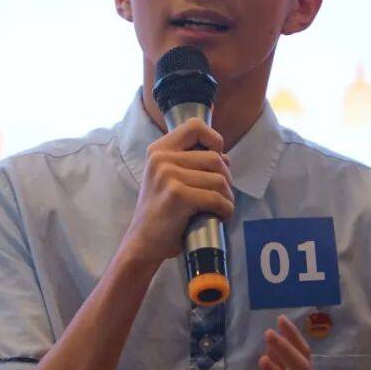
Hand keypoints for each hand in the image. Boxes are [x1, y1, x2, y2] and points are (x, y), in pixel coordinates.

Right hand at [121, 118, 233, 263]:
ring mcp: (168, 175)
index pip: (195, 126)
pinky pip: (216, 198)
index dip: (214, 139)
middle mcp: (161, 159)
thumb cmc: (161, 212)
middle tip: (220, 195)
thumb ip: (191, 162)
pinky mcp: (177, 195)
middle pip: (214, 157)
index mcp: (158, 150)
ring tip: (219, 208)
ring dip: (227, 197)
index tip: (216, 157)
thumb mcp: (168, 178)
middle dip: (226, 178)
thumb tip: (225, 156)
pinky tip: (219, 216)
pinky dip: (225, 210)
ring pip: (219, 179)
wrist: (143, 242)